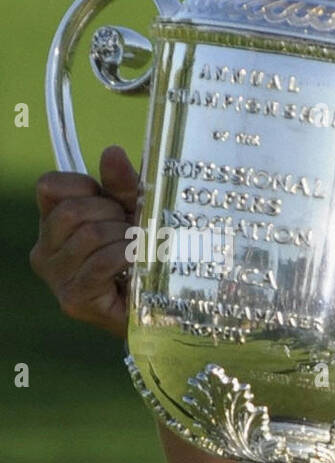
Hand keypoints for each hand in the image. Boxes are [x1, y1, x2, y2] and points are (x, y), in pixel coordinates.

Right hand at [30, 146, 139, 338]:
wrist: (161, 311)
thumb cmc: (146, 259)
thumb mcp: (136, 213)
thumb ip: (124, 185)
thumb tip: (112, 152)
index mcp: (53, 225)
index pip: (50, 185)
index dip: (87, 187)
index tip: (113, 203)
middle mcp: (45, 251)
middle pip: (72, 210)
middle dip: (114, 214)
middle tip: (135, 232)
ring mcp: (56, 277)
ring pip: (90, 235)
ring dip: (127, 238)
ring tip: (140, 251)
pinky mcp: (74, 299)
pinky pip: (102, 262)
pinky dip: (128, 257)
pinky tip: (139, 265)